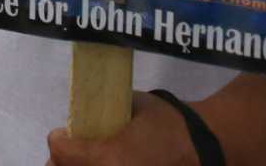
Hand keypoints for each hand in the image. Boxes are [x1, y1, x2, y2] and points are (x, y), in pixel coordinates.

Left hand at [46, 92, 204, 165]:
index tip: (64, 134)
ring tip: (88, 161)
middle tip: (73, 152)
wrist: (205, 149)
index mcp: (106, 157)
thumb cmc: (170, 123)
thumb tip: (83, 112)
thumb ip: (102, 110)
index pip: (59, 150)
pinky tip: (106, 164)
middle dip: (63, 161)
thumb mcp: (132, 105)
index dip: (59, 139)